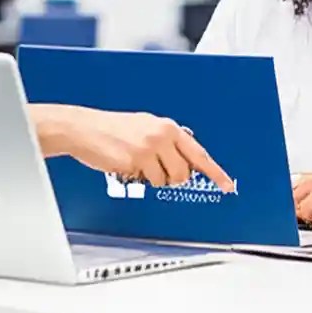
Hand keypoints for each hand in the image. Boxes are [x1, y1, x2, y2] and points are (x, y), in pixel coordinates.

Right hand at [45, 106, 235, 191]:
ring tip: (136, 161)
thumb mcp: (146, 127)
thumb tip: (186, 163)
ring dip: (152, 178)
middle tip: (154, 167)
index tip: (227, 185)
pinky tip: (125, 163)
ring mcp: (149, 149)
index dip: (214, 172)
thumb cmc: (113, 129)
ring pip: (165, 181)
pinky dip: (136, 177)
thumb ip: (167, 142)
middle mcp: (162, 136)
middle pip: (183, 173)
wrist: (85, 128)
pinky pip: (146, 181)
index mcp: (168, 127)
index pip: (198, 153)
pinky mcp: (135, 161)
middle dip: (171, 177)